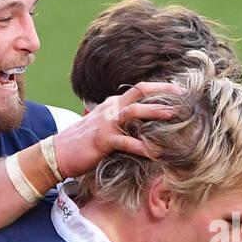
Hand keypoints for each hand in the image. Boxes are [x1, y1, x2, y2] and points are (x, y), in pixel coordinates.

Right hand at [53, 82, 180, 177]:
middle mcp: (111, 108)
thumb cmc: (83, 143)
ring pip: (134, 111)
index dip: (160, 88)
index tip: (179, 91)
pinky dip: (142, 147)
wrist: (57, 153)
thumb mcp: (105, 127)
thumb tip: (146, 127)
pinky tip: (156, 153)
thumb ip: (123, 123)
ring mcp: (106, 123)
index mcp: (113, 104)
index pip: (139, 89)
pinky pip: (126, 142)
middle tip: (184, 98)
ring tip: (174, 116)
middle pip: (140, 92)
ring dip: (155, 112)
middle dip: (163, 93)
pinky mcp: (103, 140)